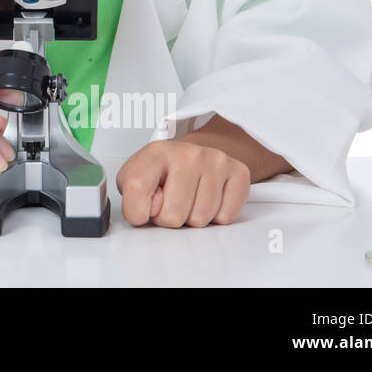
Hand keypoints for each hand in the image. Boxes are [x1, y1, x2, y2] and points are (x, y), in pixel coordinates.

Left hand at [116, 139, 249, 227]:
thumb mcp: (134, 179)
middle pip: (173, 215)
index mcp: (156, 152)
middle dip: (169, 217)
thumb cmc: (163, 172)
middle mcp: (187, 153)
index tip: (142, 208)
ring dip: (192, 217)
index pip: (136, 187)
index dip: (136, 210)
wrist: (194, 156)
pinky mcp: (239, 172)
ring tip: (189, 198)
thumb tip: (150, 210)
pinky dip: (215, 217)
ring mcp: (215, 161)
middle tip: (171, 201)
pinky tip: (208, 198)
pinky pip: (225, 218)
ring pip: (200, 220)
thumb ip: (132, 197)